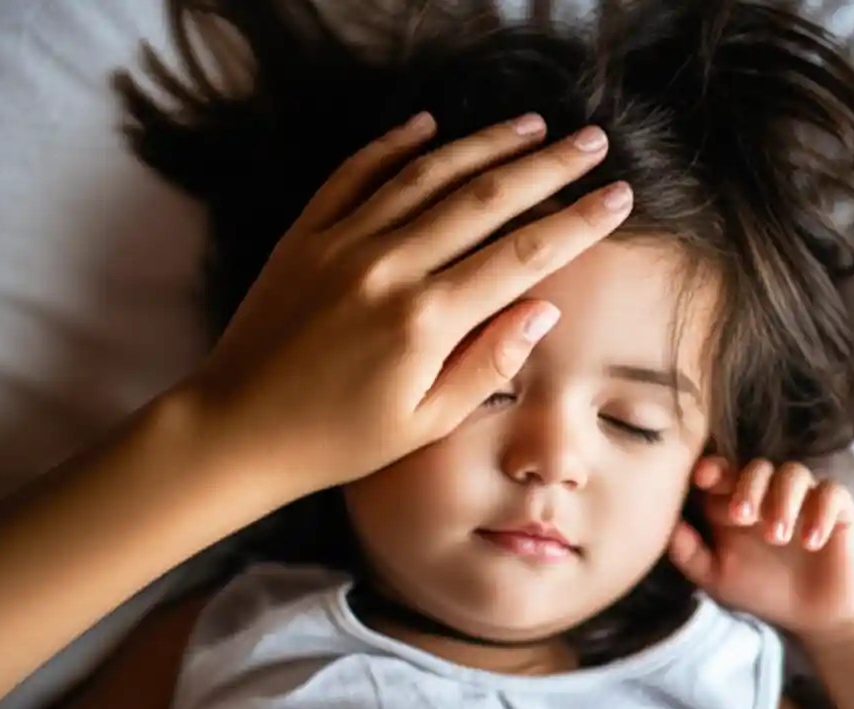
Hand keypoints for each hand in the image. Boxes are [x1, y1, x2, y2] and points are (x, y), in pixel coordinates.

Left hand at [176, 111, 633, 498]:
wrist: (235, 430)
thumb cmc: (337, 440)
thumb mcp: (424, 423)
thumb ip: (489, 363)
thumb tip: (545, 308)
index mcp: (426, 320)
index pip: (523, 256)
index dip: (577, 222)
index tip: (618, 197)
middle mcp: (389, 267)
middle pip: (486, 199)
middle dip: (548, 166)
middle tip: (592, 142)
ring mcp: (343, 243)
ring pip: (428, 174)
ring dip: (485, 143)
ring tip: (532, 124)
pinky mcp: (306, 234)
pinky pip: (356, 173)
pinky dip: (395, 145)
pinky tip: (430, 124)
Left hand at [668, 457, 853, 642]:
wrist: (815, 617)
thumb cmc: (761, 590)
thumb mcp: (716, 576)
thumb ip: (688, 552)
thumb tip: (661, 525)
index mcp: (735, 502)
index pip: (722, 472)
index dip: (712, 469)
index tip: (703, 478)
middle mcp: (768, 492)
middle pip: (756, 468)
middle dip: (747, 487)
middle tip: (742, 517)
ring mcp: (804, 496)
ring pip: (793, 473)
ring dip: (783, 500)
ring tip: (777, 534)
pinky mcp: (838, 507)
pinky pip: (832, 493)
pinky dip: (820, 512)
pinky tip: (811, 540)